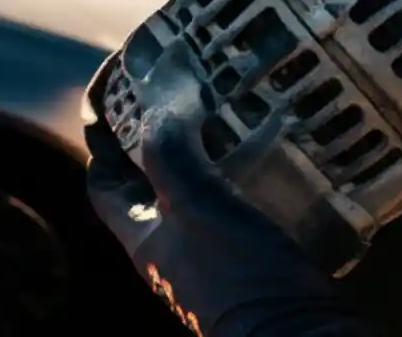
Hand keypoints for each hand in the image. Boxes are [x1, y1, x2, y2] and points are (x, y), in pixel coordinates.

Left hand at [84, 45, 372, 336]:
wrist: (297, 335)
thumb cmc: (239, 276)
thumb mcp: (196, 208)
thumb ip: (170, 156)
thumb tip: (156, 106)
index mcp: (145, 236)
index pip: (104, 182)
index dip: (104, 139)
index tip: (122, 94)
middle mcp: (175, 245)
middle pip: (156, 181)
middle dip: (168, 135)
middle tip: (191, 89)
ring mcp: (216, 253)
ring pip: (204, 189)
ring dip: (216, 151)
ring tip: (237, 109)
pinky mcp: (256, 255)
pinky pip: (244, 203)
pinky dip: (253, 173)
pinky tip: (275, 151)